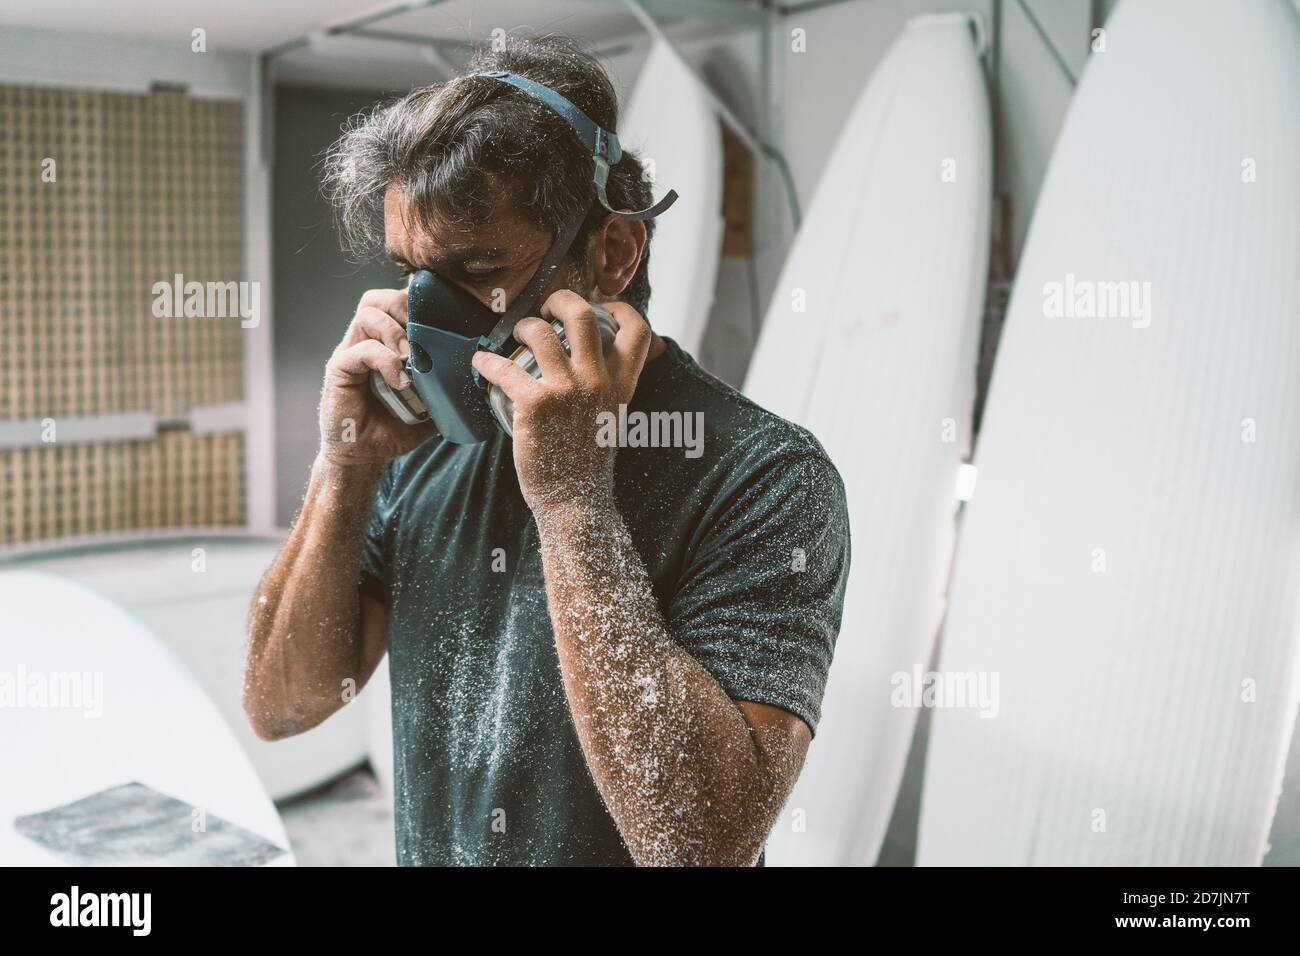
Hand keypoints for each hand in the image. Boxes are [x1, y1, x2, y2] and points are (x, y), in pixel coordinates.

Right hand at [319, 288, 438, 465]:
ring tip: (410, 355)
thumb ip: (445, 388)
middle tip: (423, 331)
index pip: (394, 304)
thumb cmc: (392, 428)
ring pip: (366, 316)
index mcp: (384, 344)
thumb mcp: (428, 406)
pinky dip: (385, 361)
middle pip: (377, 300)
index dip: (415, 303)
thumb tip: (480, 381)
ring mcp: (350, 354)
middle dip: (402, 307)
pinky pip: (361, 351)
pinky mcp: (340, 370)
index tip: (440, 317)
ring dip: (394, 331)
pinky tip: (400, 380)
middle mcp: (364, 342)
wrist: (364, 456)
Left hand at [471, 290, 651, 513]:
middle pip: (582, 315)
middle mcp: (597, 381)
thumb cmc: (586, 462)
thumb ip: (605, 389)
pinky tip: (481, 363)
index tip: (601, 306)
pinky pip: (504, 368)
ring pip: (540, 332)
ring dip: (523, 327)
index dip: (620, 309)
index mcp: (621, 385)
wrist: (574, 501)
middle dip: (560, 300)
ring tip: (516, 335)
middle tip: (547, 308)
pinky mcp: (535, 403)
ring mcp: (566, 390)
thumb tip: (589, 365)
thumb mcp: (610, 418)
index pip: (638, 331)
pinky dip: (487, 362)